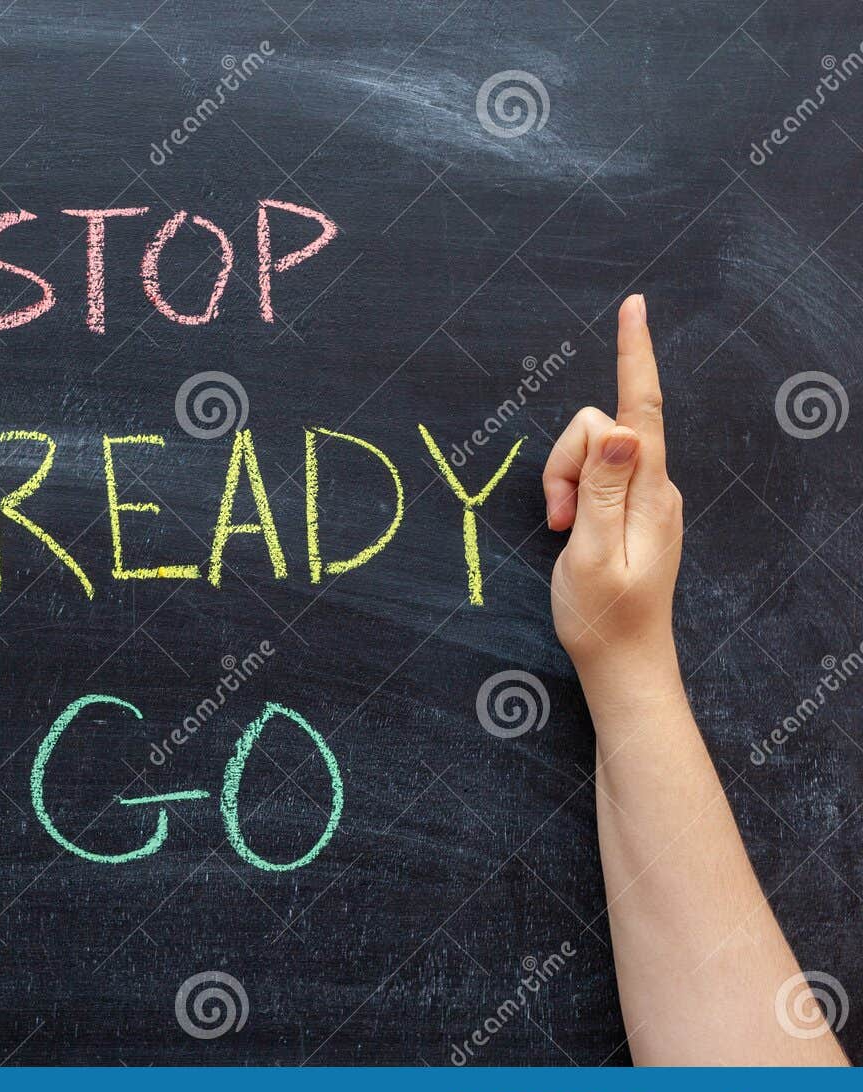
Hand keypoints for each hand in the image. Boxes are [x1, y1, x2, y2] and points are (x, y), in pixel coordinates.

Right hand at [543, 294, 683, 690]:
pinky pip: (596, 476)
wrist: (625, 665)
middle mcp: (655, 486)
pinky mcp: (632, 510)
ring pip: (592, 452)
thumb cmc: (603, 618)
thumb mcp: (591, 553)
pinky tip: (569, 528)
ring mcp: (646, 498)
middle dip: (563, 461)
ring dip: (564, 482)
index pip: (641, 409)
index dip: (633, 354)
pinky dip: (572, 494)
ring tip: (562, 530)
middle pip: (599, 429)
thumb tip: (619, 429)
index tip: (633, 306)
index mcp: (650, 494)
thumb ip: (603, 488)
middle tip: (556, 518)